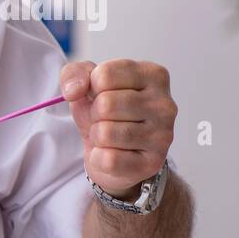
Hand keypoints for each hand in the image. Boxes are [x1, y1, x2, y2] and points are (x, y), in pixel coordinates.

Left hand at [60, 58, 176, 199]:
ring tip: (108, 136)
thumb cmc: (104, 114)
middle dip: (93, 114)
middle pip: (106, 104)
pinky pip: (108, 159)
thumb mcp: (86, 86)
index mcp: (153, 75)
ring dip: (96, 136)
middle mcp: (165, 104)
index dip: (91, 88)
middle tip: (104, 120)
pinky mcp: (151, 163)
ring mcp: (163, 136)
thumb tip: (73, 91)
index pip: (105, 75)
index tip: (99, 95)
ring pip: (105, 133)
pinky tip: (113, 154)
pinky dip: (99, 157)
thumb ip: (74, 74)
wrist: (114, 154)